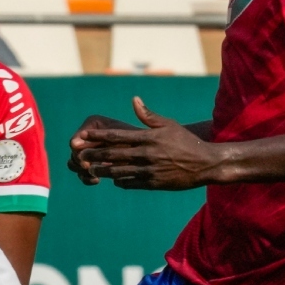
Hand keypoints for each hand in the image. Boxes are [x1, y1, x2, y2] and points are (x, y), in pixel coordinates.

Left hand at [69, 97, 219, 190]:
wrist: (205, 164)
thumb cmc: (185, 142)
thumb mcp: (168, 125)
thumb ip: (148, 115)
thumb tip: (134, 100)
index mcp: (148, 138)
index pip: (116, 137)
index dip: (97, 137)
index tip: (83, 136)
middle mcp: (146, 155)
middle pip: (113, 155)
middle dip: (93, 155)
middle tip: (79, 155)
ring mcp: (149, 171)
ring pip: (118, 171)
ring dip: (102, 170)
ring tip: (90, 169)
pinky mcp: (153, 184)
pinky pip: (130, 183)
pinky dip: (119, 181)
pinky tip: (113, 179)